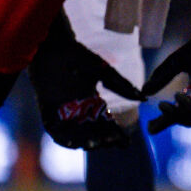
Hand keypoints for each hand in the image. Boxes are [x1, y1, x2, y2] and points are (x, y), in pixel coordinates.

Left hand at [29, 17, 144, 149]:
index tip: (125, 142)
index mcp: (91, 100)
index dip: (115, 134)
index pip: (105, 122)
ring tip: (93, 144)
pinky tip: (72, 143)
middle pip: (91, 131)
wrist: (52, 46)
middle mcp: (77, 108)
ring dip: (83, 141)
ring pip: (74, 133)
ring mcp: (61, 110)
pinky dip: (62, 138)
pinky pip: (54, 129)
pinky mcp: (46, 109)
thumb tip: (143, 97)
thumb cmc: (78, 56)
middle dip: (101, 139)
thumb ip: (122, 85)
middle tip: (110, 142)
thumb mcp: (104, 72)